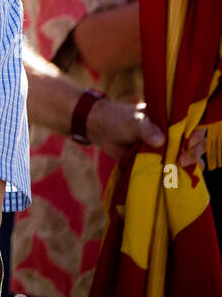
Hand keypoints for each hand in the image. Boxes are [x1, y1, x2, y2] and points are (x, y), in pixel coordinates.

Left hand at [87, 100, 206, 166]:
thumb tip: (160, 141)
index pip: (192, 126)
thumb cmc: (119, 119)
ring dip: (188, 164)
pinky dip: (177, 173)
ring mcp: (166, 147)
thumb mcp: (133, 121)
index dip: (196, 134)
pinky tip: (182, 177)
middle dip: (193, 151)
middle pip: (193, 143)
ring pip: (185, 156)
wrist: (101, 130)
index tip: (191, 141)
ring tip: (181, 166)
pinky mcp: (158, 160)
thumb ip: (146, 130)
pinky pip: (172, 167)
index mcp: (170, 119)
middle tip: (182, 158)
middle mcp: (172, 133)